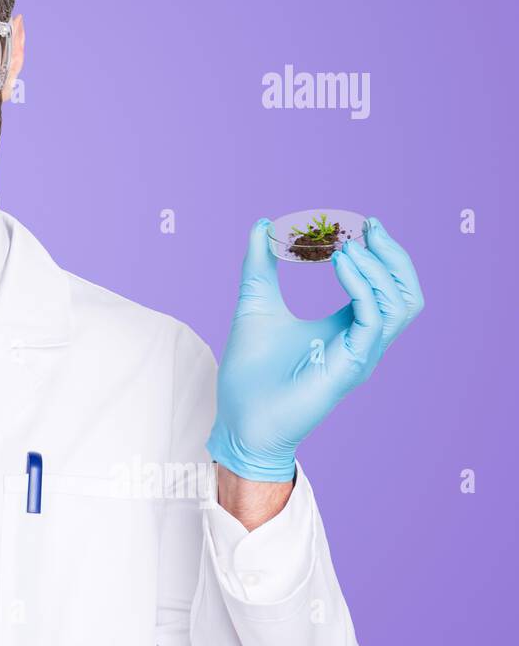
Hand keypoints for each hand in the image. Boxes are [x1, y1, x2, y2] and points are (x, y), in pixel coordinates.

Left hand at [206, 216, 423, 481]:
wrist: (238, 420)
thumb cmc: (249, 371)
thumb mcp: (255, 302)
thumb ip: (261, 264)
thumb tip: (262, 225)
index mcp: (346, 327)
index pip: (385, 287)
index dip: (381, 254)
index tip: (360, 225)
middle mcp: (361, 341)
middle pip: (406, 293)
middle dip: (394, 257)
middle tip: (369, 227)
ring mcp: (360, 354)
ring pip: (399, 305)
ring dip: (378, 269)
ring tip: (346, 247)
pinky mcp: (351, 366)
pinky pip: (372, 320)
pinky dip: (360, 287)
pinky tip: (338, 263)